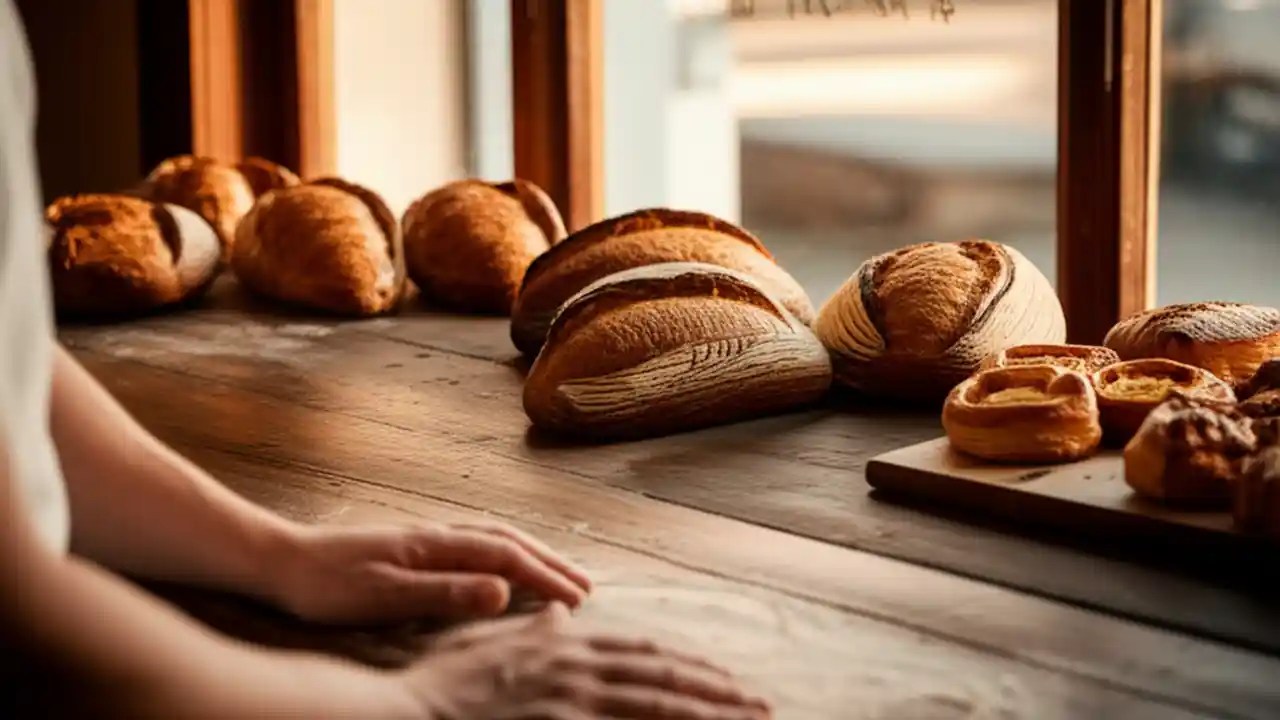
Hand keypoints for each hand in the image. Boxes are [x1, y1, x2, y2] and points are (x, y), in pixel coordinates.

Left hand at [267, 521, 592, 624]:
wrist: (279, 561)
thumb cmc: (326, 585)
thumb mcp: (386, 595)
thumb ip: (445, 592)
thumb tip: (504, 589)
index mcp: (436, 544)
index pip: (507, 557)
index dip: (546, 577)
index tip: (578, 600)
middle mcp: (436, 533)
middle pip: (508, 540)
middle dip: (551, 561)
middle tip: (587, 584)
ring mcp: (424, 536)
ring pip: (492, 537)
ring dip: (531, 553)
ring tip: (556, 570)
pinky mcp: (411, 545)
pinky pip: (473, 543)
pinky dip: (503, 551)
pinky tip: (499, 563)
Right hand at [403, 603, 771, 719]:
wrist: (404, 714)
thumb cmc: (441, 687)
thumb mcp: (489, 646)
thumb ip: (533, 632)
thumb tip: (560, 613)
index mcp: (565, 645)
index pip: (644, 653)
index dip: (688, 666)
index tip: (723, 679)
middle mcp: (577, 667)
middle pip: (664, 677)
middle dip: (717, 691)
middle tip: (761, 704)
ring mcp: (571, 700)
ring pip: (659, 706)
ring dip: (710, 714)